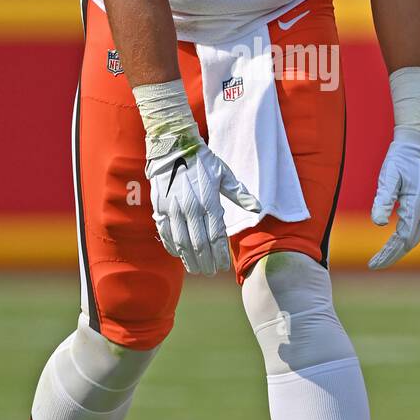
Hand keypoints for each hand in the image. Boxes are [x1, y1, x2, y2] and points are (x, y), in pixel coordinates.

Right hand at [146, 138, 260, 275]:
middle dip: (206, 262)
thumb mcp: (224, 174)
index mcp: (209, 202)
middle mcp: (192, 209)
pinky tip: (178, 254)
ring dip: (189, 259)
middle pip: (199, 244)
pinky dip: (172, 246)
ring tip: (196, 269)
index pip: (216, 237)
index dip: (219, 256)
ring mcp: (174, 210)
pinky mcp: (161, 208)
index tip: (223, 267)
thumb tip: (258, 208)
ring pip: (182, 243)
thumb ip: (239, 193)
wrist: (173, 147)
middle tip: (210, 272)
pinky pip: (165, 233)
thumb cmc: (202, 161)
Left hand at [368, 128, 419, 269]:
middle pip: (409, 242)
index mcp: (416, 206)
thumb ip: (384, 199)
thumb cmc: (400, 160)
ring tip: (380, 258)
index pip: (403, 239)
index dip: (389, 253)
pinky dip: (401, 240)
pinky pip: (413, 230)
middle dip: (392, 255)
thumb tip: (379, 223)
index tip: (374, 263)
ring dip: (397, 250)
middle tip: (374, 265)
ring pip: (412, 237)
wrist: (416, 146)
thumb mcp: (388, 177)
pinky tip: (390, 244)